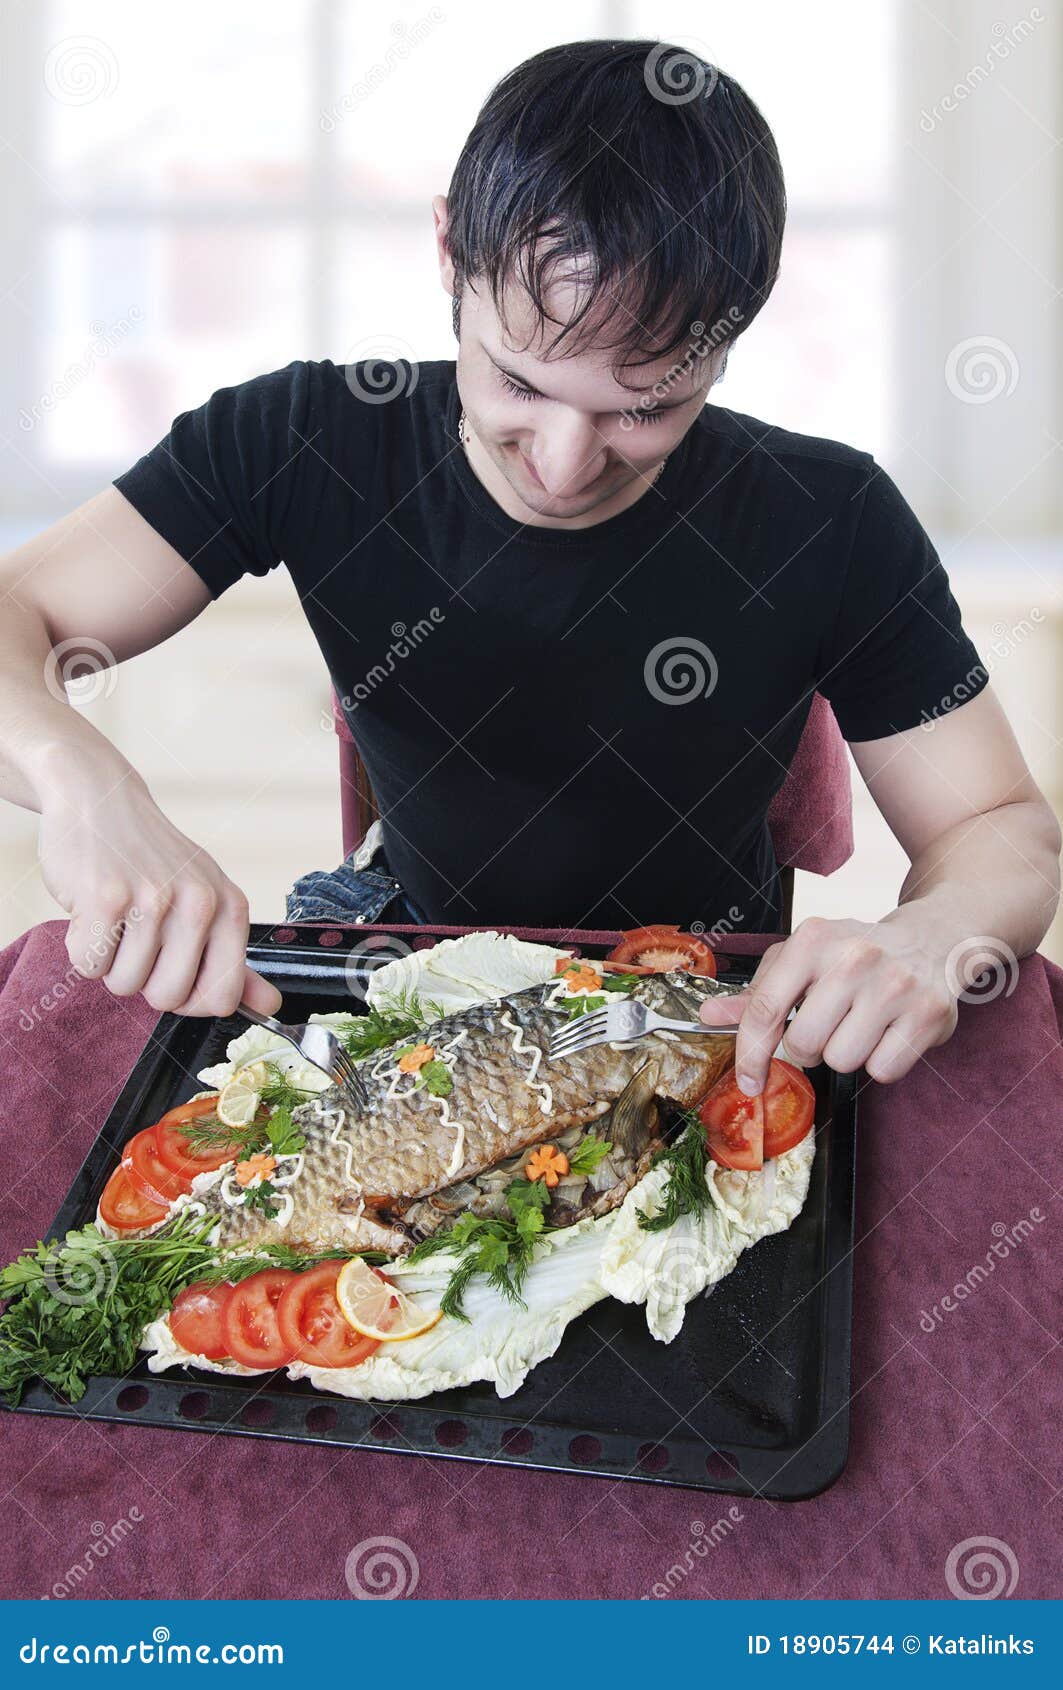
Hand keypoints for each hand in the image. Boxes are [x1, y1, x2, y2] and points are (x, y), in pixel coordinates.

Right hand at [39, 765, 281, 1018]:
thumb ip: (234, 958)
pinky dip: (81, 947)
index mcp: (232, 908)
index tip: (175, 976)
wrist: (101, 800)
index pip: (224, 997)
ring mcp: (152, 899)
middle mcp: (200, 903)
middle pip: (168, 999)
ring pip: (124, 984)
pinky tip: (92, 911)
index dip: (191, 1001)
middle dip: (144, 981)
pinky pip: (88, 965)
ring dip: (110, 962)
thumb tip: (270, 1007)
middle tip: (138, 940)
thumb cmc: (153, 858)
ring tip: (116, 919)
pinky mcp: (105, 898)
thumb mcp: (207, 898)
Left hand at [698, 913, 959, 1092]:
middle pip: (804, 1044)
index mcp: (813, 940)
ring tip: (859, 1024)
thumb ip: (758, 993)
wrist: (930, 940)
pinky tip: (887, 1032)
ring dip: (844, 1054)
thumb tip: (710, 1017)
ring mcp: (895, 985)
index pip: (766, 1009)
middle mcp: (855, 958)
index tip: (749, 1081)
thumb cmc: (855, 953)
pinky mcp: (928, 1013)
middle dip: (807, 1048)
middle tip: (826, 1026)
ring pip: (842, 1061)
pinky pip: (883, 1070)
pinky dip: (880, 1061)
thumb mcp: (803, 959)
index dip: (751, 1053)